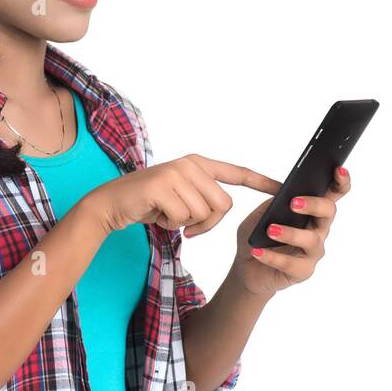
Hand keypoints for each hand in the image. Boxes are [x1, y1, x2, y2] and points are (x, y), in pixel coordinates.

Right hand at [89, 154, 281, 235]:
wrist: (110, 204)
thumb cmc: (148, 205)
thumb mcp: (181, 200)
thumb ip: (203, 199)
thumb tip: (223, 210)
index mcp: (198, 164)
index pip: (236, 172)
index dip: (260, 181)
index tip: (281, 188)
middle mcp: (190, 164)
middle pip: (223, 205)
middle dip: (207, 223)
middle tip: (185, 225)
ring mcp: (176, 173)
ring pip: (203, 213)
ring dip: (185, 224)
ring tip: (164, 214)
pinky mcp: (162, 186)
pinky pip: (184, 218)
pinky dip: (170, 225)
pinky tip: (155, 215)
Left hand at [229, 164, 352, 296]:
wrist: (248, 268)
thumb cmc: (259, 236)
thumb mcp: (260, 214)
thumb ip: (273, 203)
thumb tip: (283, 193)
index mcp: (312, 211)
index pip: (333, 193)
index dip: (341, 181)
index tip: (338, 170)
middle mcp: (318, 229)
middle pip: (328, 212)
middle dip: (314, 204)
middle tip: (293, 203)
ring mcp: (313, 251)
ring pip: (311, 240)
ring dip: (291, 233)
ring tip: (270, 229)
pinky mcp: (303, 271)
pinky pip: (290, 263)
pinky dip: (272, 256)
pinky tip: (257, 251)